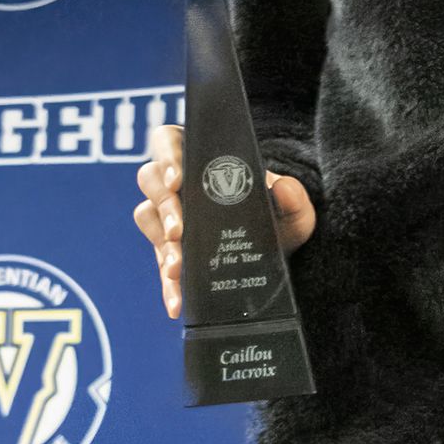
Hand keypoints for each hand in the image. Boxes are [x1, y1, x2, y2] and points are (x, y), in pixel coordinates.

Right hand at [131, 123, 317, 319]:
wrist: (276, 252)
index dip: (168, 156)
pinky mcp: (168, 251)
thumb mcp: (293, 211)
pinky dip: (167, 284)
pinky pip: (159, 263)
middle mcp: (177, 184)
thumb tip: (285, 187)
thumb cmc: (277, 218)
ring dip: (160, 244)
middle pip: (151, 181)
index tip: (179, 179)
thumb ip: (295, 198)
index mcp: (200, 159)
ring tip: (176, 267)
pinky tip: (177, 302)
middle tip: (179, 232)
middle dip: (165, 207)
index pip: (169, 141)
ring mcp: (168, 217)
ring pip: (148, 219)